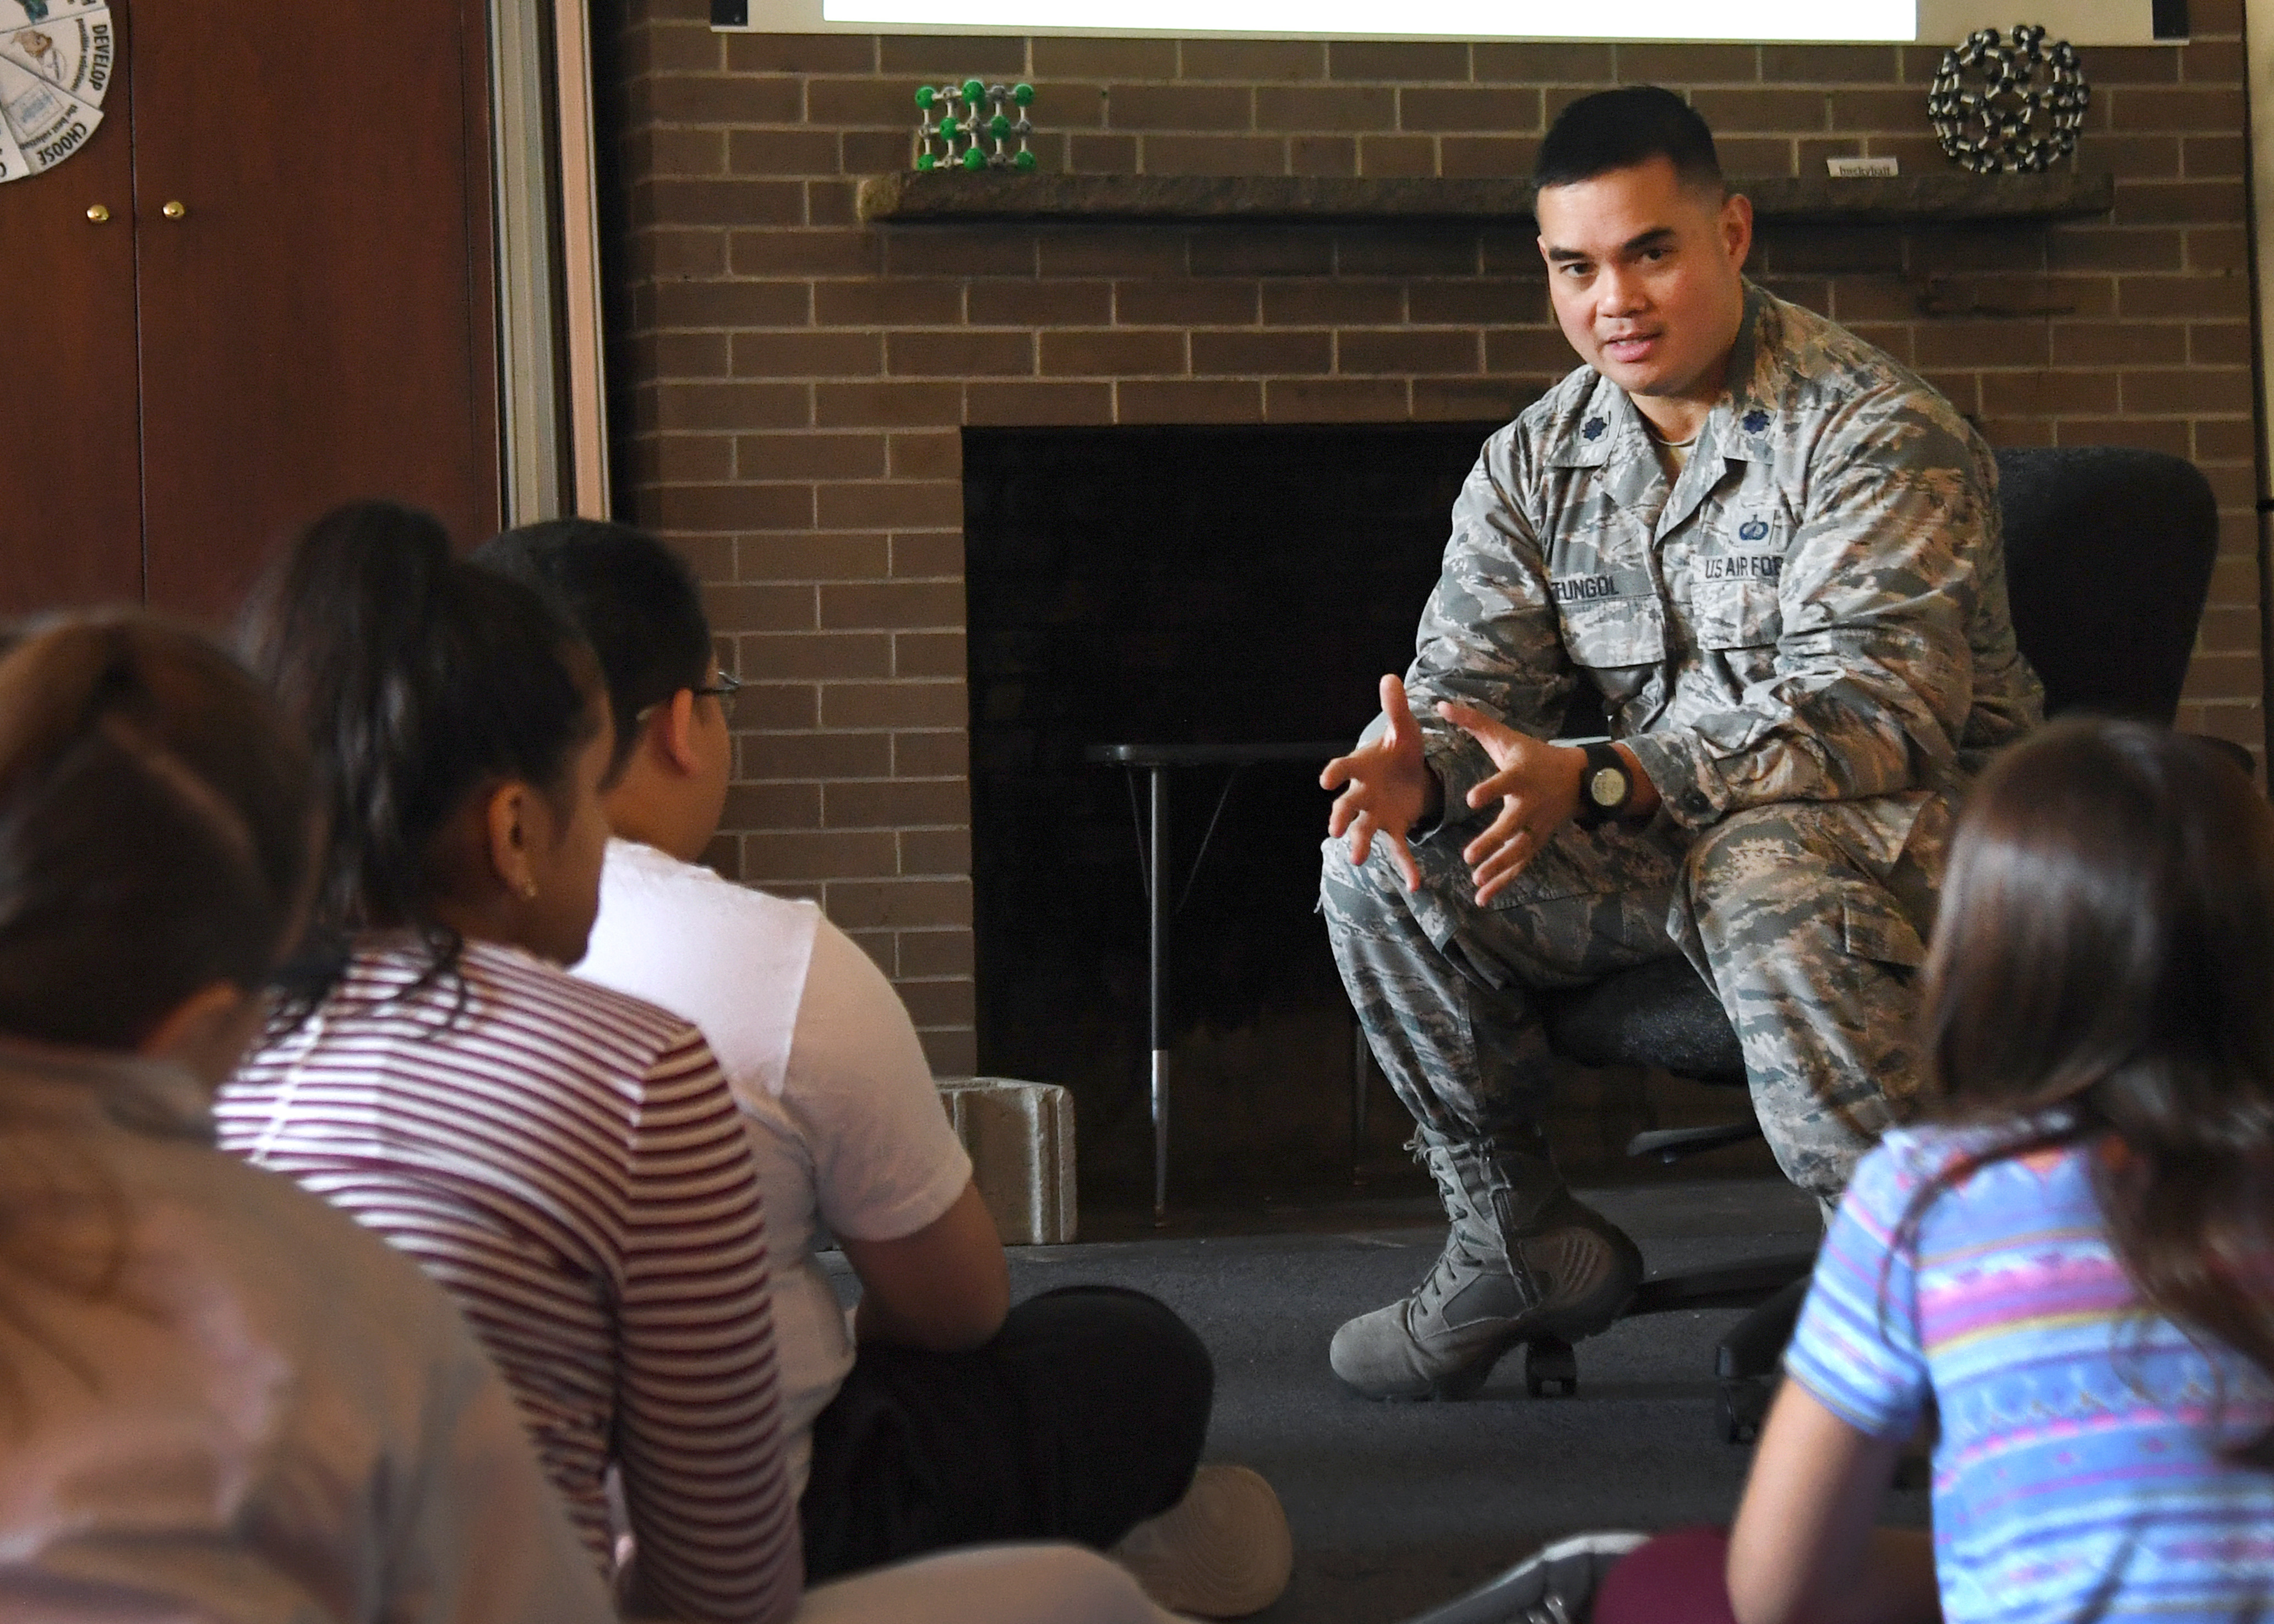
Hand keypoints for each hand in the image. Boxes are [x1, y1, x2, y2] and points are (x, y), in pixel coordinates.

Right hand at [1322, 674, 1440, 892]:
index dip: (1335, 773)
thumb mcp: (1405, 730)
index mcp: (1362, 767)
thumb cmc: (1401, 751)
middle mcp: (1362, 793)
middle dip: (1341, 816)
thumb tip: (1391, 677)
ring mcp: (1375, 814)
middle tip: (1335, 829)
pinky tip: (1415, 885)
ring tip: (1358, 859)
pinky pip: (1398, 849)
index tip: (1326, 779)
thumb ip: (1397, 709)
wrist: (1412, 776)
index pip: (1345, 768)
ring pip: (1364, 830)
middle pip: (1347, 805)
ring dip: (1360, 843)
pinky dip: (1406, 867)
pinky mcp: (1394, 829)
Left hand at [1437, 701, 1585, 904]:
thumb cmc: (1533, 755)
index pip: (1504, 782)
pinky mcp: (1537, 842)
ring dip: (1498, 868)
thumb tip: (1440, 704)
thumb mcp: (1505, 737)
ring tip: (1476, 881)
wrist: (1579, 778)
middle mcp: (1529, 804)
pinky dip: (1504, 881)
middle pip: (1511, 826)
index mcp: (1519, 776)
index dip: (1489, 790)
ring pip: (1517, 851)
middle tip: (1469, 856)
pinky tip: (1483, 897)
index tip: (1471, 798)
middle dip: (1492, 842)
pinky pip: (1520, 865)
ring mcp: (1536, 827)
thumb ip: (1473, 722)